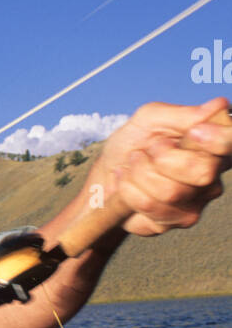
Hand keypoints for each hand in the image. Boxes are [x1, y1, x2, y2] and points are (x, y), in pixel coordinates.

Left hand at [87, 97, 230, 236]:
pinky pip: (148, 206)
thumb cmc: (134, 142)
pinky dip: (128, 189)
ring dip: (139, 173)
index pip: (230, 143)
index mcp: (211, 146)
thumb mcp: (150, 119)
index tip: (195, 132)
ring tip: (132, 166)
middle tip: (148, 150)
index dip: (220, 139)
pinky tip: (127, 183)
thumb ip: (183, 115)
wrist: (107, 173)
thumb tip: (219, 106)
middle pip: (201, 172)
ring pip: (170, 192)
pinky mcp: (174, 220)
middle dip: (162, 158)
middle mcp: (212, 176)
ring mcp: (195, 202)